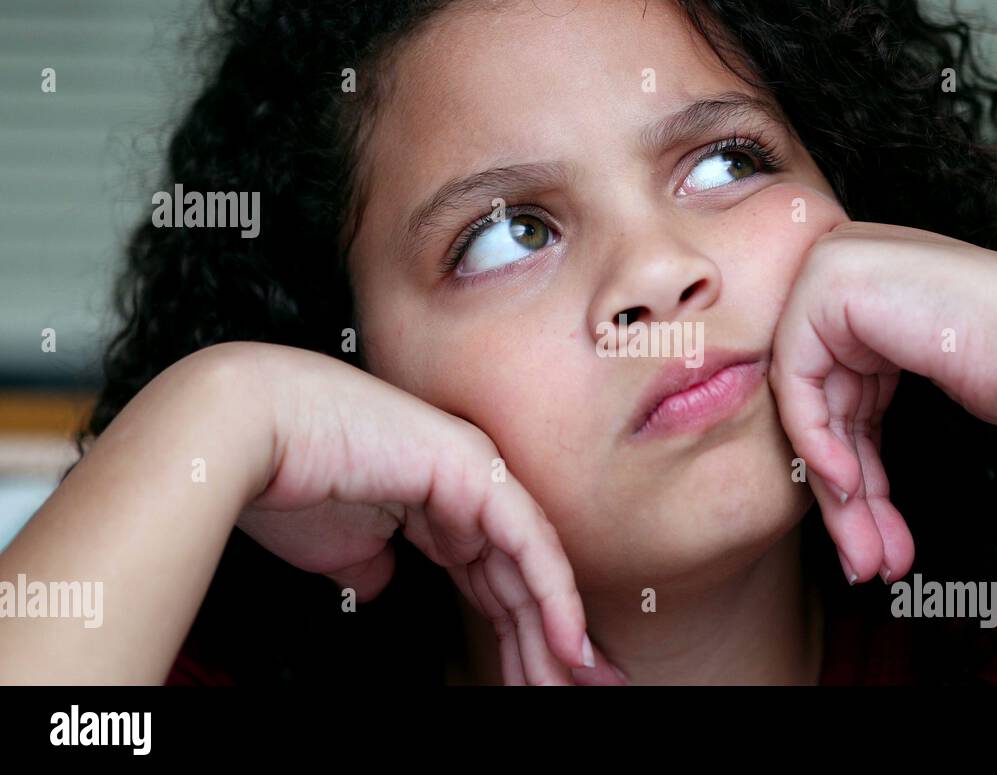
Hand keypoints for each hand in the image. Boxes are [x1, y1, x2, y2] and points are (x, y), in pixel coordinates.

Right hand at [227, 343, 625, 684]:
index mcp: (441, 500)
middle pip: (522, 580)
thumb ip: (374, 566)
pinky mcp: (475, 469)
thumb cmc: (284, 482)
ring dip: (555, 634)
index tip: (538, 684)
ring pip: (533, 568)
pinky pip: (529, 544)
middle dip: (551, 644)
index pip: (495, 581)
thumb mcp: (341, 549)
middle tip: (581, 694)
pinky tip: (568, 643)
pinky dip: (553, 596)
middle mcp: (468, 486)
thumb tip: (380, 586)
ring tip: (577, 686)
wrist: (246, 431)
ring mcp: (477, 472)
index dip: (521, 636)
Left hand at [769, 221, 996, 583]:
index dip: (851, 468)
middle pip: (822, 405)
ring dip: (841, 494)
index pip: (833, 390)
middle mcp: (843, 267)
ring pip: (808, 409)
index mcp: (864, 282)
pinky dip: (818, 447)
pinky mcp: (826, 288)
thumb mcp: (915, 382)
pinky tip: (850, 493)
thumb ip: (858, 402)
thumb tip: (827, 472)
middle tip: (867, 561)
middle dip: (847, 495)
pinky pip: (798, 389)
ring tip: (868, 557)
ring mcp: (831, 270)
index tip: (874, 537)